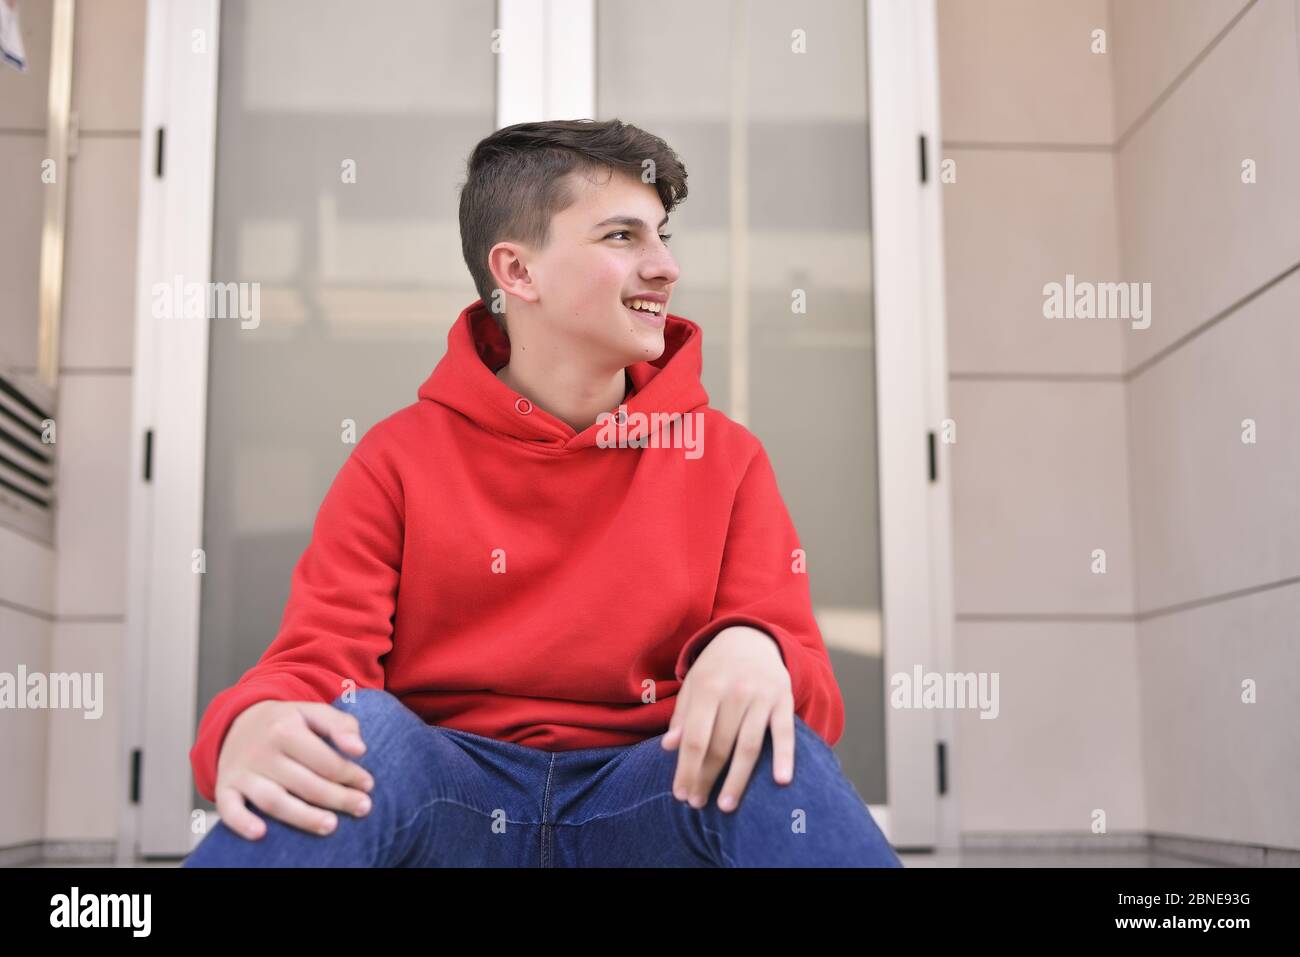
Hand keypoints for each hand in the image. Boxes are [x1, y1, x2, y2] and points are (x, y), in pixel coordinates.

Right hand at [213, 699, 375, 839]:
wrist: (238, 721)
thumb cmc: (286, 722)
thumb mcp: (312, 712)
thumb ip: (341, 724)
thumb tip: (359, 749)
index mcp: (285, 728)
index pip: (323, 759)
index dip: (349, 774)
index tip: (368, 785)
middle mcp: (262, 751)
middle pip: (304, 782)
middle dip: (337, 797)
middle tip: (363, 808)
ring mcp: (242, 771)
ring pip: (273, 800)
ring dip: (302, 816)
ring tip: (331, 826)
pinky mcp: (225, 787)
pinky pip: (228, 808)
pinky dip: (241, 822)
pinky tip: (260, 834)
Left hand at [661, 625, 794, 812]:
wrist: (751, 638)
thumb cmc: (715, 669)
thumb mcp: (693, 684)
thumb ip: (682, 716)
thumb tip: (669, 747)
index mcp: (707, 687)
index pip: (694, 738)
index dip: (686, 769)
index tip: (680, 795)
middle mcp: (734, 691)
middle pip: (719, 746)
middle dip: (706, 779)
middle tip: (697, 804)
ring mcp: (761, 696)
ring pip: (748, 746)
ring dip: (737, 780)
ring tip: (726, 806)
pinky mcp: (784, 700)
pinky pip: (784, 733)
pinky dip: (785, 757)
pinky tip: (780, 781)